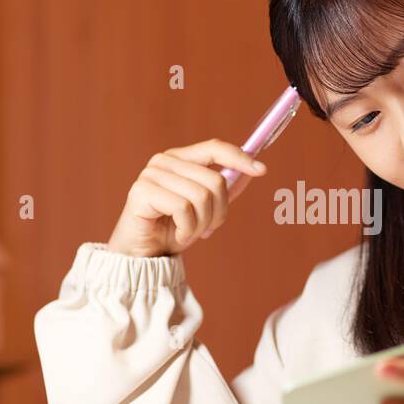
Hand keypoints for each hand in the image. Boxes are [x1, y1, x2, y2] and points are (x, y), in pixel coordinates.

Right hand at [107, 139, 266, 256]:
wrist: (142, 256)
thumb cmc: (172, 230)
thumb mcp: (205, 208)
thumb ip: (225, 188)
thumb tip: (254, 171)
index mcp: (180, 159)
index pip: (214, 148)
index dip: (239, 157)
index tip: (261, 170)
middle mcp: (164, 161)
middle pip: (215, 180)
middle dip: (219, 212)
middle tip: (207, 229)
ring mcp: (151, 174)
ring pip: (201, 196)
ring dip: (202, 224)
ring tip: (189, 233)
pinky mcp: (141, 191)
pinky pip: (183, 209)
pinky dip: (187, 229)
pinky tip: (178, 235)